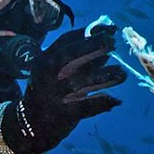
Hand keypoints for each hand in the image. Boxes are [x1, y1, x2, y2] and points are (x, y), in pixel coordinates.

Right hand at [1, 24, 125, 153]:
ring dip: (107, 75)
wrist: (31, 124)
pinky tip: (117, 99)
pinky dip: (104, 102)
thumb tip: (106, 49)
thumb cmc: (47, 91)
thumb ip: (77, 60)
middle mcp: (49, 74)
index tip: (109, 29)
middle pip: (72, 55)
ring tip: (122, 73)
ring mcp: (57, 93)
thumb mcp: (54, 72)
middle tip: (113, 43)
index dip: (90, 33)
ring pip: (85, 80)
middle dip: (94, 46)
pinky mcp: (66, 112)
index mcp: (46, 60)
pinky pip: (89, 105)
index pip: (67, 40)